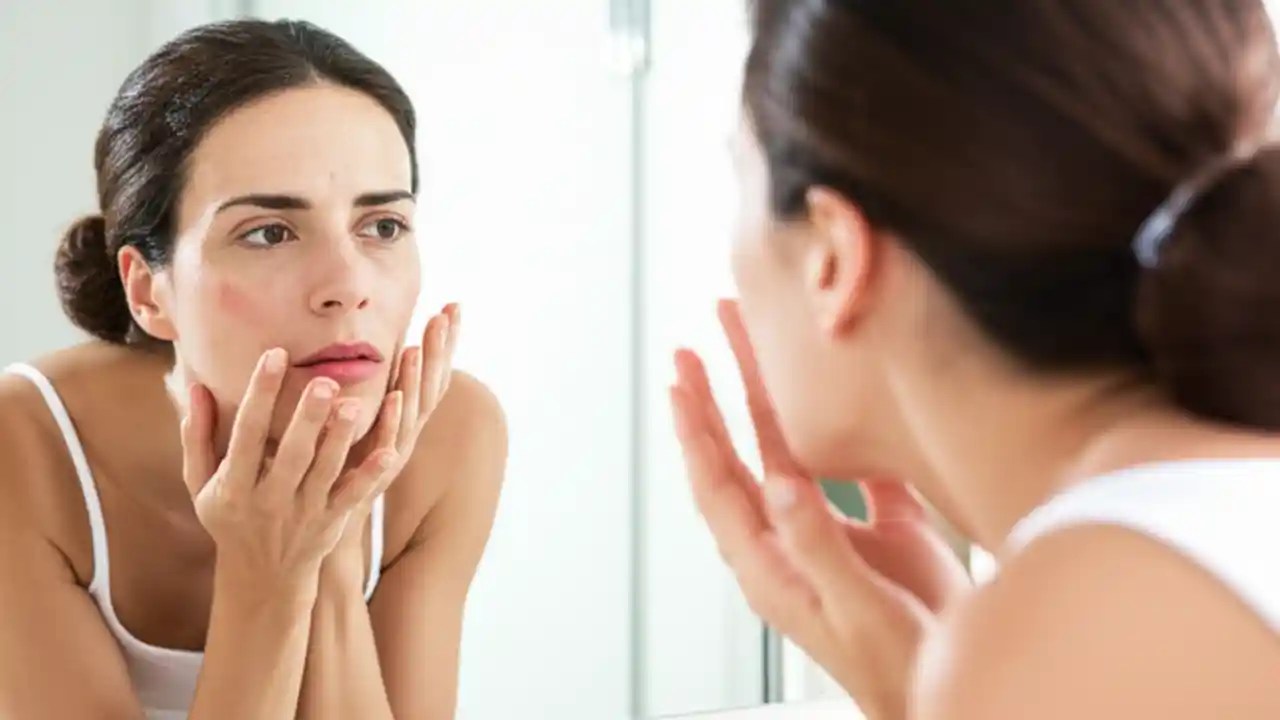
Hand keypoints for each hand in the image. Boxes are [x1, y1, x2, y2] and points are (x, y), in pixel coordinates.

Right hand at [181, 349, 401, 586]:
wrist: (261, 576)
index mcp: (233, 486)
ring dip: (341, 439)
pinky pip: (352, 498)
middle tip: (325, 381)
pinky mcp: (330, 523)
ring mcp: (303, 513)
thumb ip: (197, 436)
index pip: (246, 434)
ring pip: (325, 472)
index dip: (259, 395)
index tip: (273, 355)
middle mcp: (269, 500)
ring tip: (355, 404)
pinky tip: (389, 452)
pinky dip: (370, 476)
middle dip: (307, 418)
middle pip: (291, 455)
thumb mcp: (200, 483)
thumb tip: (195, 387)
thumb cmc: (229, 516)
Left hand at [329, 304, 460, 566]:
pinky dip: (394, 422)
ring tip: (418, 346)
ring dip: (416, 379)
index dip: (444, 344)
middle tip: (446, 313)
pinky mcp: (371, 478)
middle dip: (439, 349)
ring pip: (411, 413)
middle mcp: (403, 436)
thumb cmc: (322, 475)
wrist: (312, 532)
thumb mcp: (346, 426)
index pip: (430, 375)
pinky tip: (397, 396)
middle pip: (429, 387)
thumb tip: (359, 345)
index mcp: (400, 420)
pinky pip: (387, 447)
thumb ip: (354, 391)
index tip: (452, 306)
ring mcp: (390, 457)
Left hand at [669, 300, 968, 717]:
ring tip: (752, 352)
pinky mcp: (877, 530)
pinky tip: (839, 396)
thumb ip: (817, 546)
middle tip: (694, 348)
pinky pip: (848, 470)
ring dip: (766, 403)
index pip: (718, 486)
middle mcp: (789, 541)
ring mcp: (828, 533)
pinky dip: (837, 431)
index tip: (681, 381)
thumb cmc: (894, 669)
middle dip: (715, 400)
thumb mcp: (853, 607)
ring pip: (785, 455)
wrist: (947, 691)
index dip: (697, 431)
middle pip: (738, 458)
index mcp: (768, 566)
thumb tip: (779, 484)